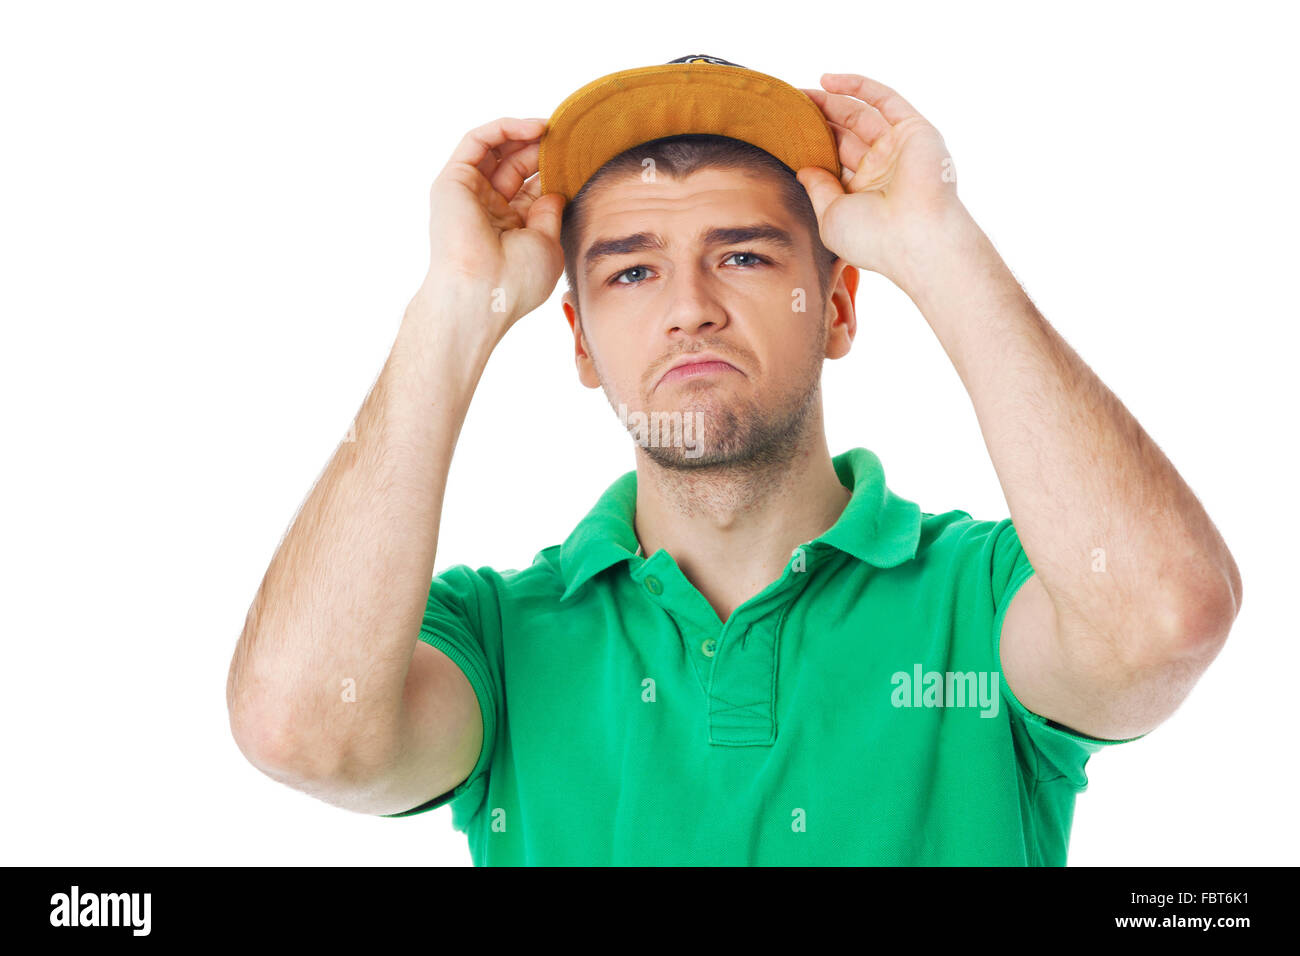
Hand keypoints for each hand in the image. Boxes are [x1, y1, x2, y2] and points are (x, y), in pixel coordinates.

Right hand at [417, 117, 565, 336]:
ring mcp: (468, 194)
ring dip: (524, 134)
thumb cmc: (517, 280)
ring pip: (495, 149)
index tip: (578, 158)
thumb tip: (555, 190)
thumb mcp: (548, 243)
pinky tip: (533, 127)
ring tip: (551, 128)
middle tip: (566, 139)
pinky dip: (504, 128)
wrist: (483, 293)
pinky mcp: (453, 181)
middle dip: (540, 149)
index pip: (531, 187)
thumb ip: (551, 212)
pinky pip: (477, 141)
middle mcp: (487, 209)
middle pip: (515, 165)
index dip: (553, 170)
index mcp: (510, 228)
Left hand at [796, 74, 967, 281]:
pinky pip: (885, 99)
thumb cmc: (872, 239)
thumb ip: (818, 190)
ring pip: (860, 115)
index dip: (810, 144)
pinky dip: (859, 86)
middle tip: (790, 107)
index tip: (784, 133)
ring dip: (831, 101)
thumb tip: (803, 170)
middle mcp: (882, 169)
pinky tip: (828, 80)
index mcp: (863, 193)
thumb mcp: (831, 216)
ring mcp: (898, 148)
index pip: (833, 160)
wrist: (915, 238)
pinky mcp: (914, 130)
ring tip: (800, 93)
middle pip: (844, 134)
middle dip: (818, 119)